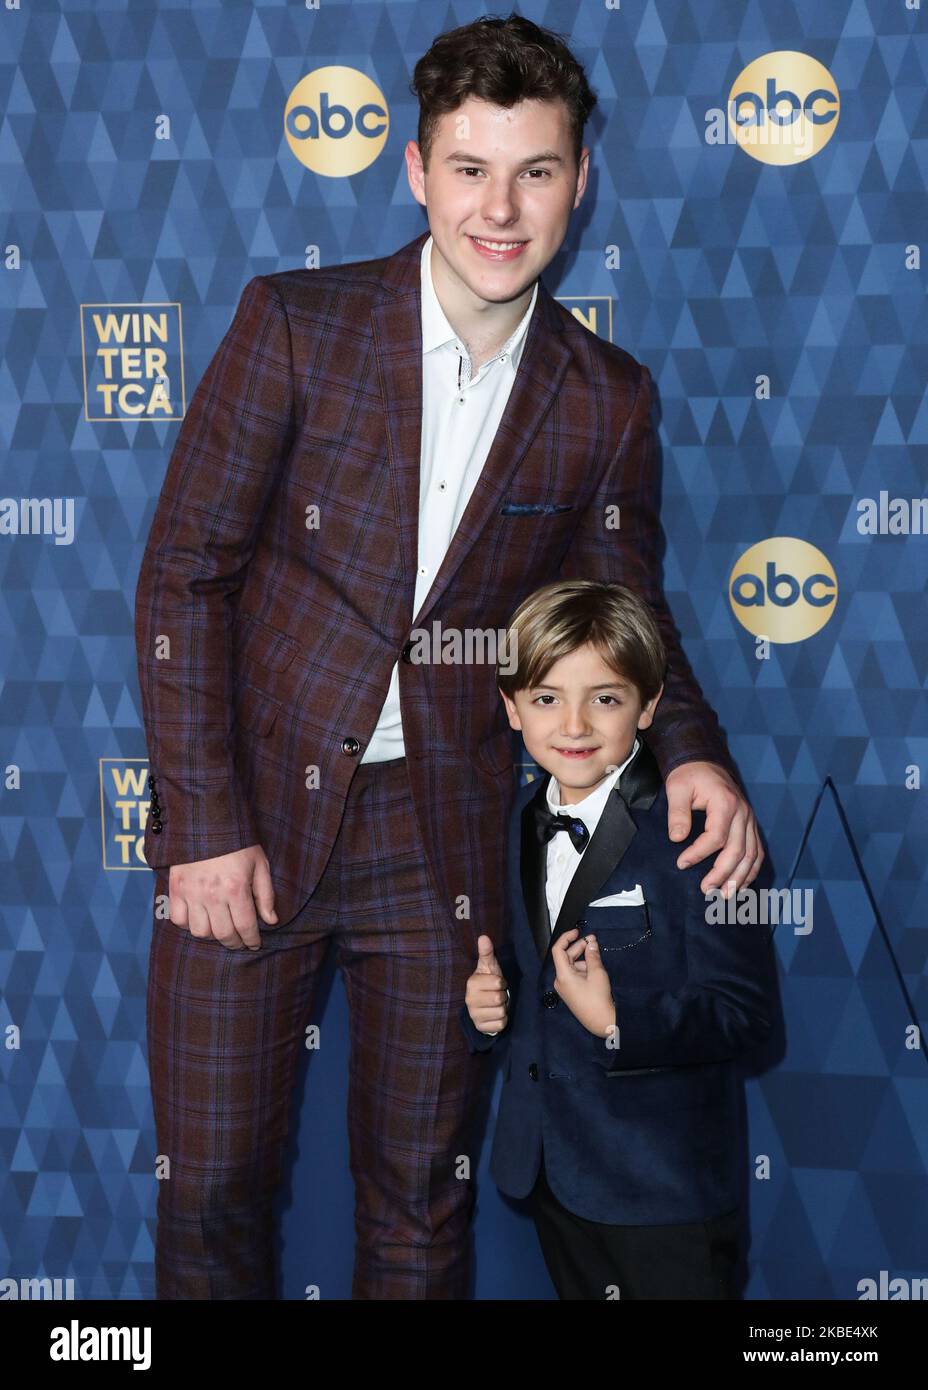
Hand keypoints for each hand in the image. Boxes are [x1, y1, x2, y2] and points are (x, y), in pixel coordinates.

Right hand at [167, 844, 278, 949]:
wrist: (206, 820)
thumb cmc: (237, 843)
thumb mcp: (259, 864)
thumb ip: (265, 894)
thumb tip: (271, 920)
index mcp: (236, 889)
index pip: (245, 927)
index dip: (251, 940)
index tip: (254, 943)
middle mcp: (212, 895)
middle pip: (223, 934)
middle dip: (234, 942)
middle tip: (239, 941)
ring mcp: (191, 893)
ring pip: (200, 932)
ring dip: (212, 935)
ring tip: (220, 928)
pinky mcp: (175, 889)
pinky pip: (178, 920)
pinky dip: (188, 924)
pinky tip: (199, 918)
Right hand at [465, 934, 509, 1034]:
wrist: (484, 1004)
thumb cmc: (488, 982)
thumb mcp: (489, 966)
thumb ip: (487, 952)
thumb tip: (483, 936)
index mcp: (472, 983)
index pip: (498, 983)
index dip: (502, 983)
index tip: (497, 983)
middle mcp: (470, 1000)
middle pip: (500, 999)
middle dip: (503, 996)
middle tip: (497, 994)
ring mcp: (474, 1015)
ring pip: (501, 1012)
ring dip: (503, 1009)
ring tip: (496, 1004)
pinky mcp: (480, 1028)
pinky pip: (500, 1025)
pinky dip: (502, 1021)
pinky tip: (496, 1015)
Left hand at [551, 929, 615, 1038]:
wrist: (602, 1022)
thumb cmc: (598, 1001)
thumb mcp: (597, 973)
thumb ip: (593, 955)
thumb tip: (591, 943)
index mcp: (563, 975)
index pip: (558, 950)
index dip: (567, 938)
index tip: (577, 931)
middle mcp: (561, 981)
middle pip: (567, 957)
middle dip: (580, 947)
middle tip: (593, 941)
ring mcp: (566, 987)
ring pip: (573, 965)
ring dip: (584, 959)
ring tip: (598, 957)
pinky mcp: (572, 992)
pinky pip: (575, 974)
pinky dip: (584, 968)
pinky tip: (595, 968)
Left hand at [665, 761, 763, 898]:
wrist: (705, 764)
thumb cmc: (690, 776)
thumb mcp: (678, 788)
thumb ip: (677, 813)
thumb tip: (676, 838)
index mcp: (725, 803)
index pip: (716, 836)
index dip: (699, 853)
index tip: (681, 863)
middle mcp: (743, 813)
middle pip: (737, 850)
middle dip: (722, 874)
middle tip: (706, 889)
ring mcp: (749, 820)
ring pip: (751, 855)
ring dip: (739, 878)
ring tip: (725, 896)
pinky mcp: (749, 826)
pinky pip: (757, 852)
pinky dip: (751, 871)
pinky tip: (741, 886)